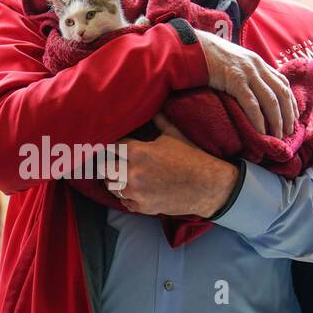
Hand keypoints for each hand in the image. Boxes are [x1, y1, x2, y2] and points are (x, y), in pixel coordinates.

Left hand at [111, 115, 238, 217]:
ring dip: (114, 180)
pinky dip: (126, 196)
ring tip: (120, 176)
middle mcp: (132, 172)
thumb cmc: (192, 157)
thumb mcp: (174, 134)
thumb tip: (155, 105)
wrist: (208, 186)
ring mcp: (136, 192)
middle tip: (111, 162)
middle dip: (108, 163)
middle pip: (104, 167)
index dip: (109, 145)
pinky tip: (132, 190)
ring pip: (110, 186)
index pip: (110, 147)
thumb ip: (159, 120)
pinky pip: (123, 201)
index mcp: (137, 151)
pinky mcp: (142, 207)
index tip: (109, 146)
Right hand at [196, 30, 297, 137]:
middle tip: (289, 132)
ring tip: (278, 136)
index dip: (291, 102)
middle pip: (282, 93)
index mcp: (259, 63)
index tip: (293, 118)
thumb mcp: (236, 61)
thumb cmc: (212, 58)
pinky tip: (261, 131)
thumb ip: (248, 73)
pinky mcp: (235, 81)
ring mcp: (247, 73)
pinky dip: (258, 119)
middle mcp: (257, 67)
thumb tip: (254, 90)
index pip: (283, 83)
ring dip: (277, 120)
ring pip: (270, 100)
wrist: (196, 48)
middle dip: (288, 114)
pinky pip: (251, 103)